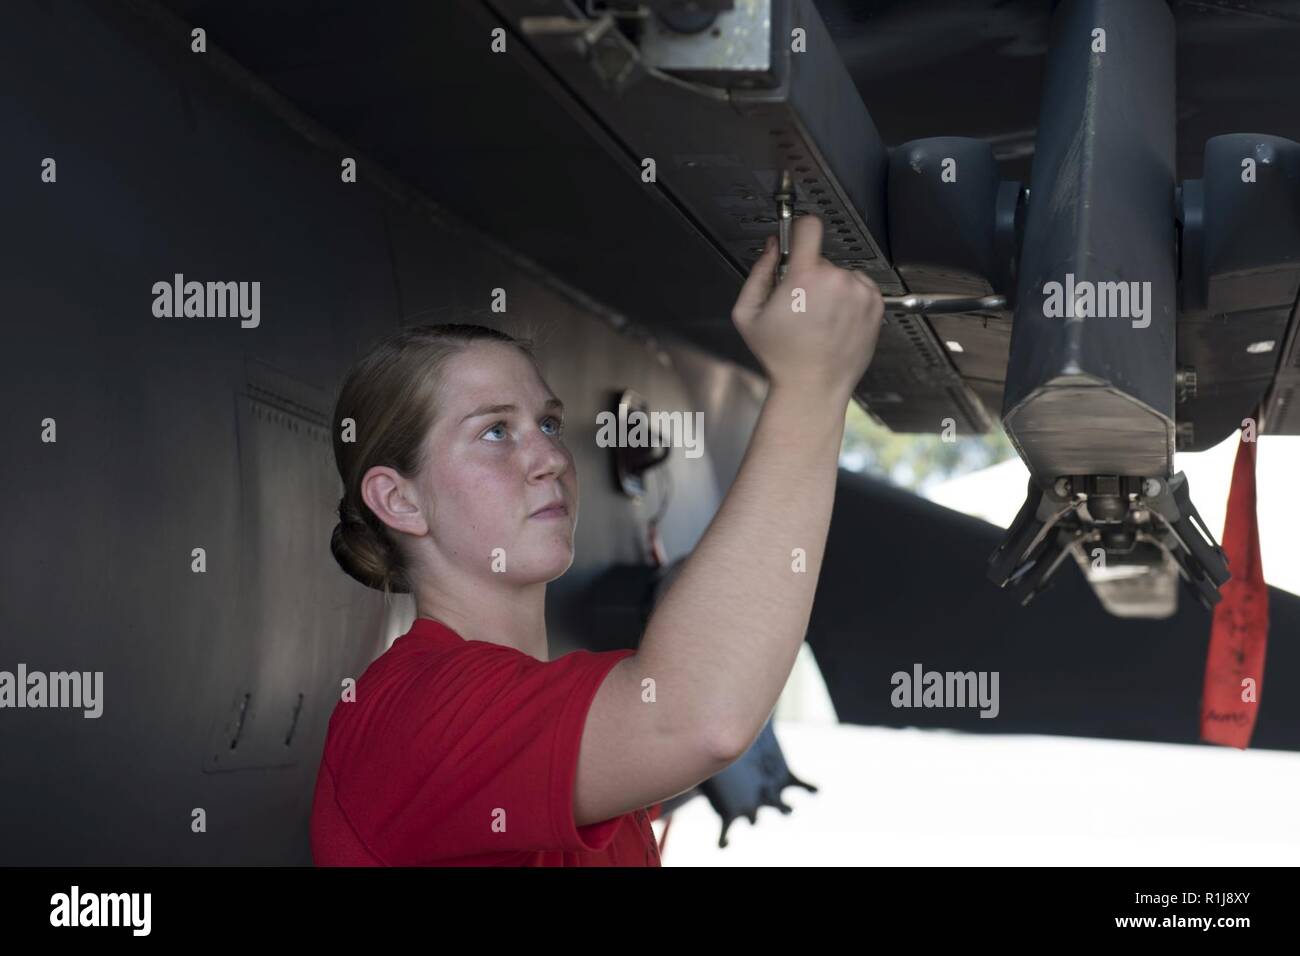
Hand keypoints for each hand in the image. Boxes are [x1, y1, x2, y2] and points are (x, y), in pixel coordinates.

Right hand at [729, 215, 882, 401]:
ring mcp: (860, 294)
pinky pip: (859, 288)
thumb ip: (758, 272)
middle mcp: (837, 282)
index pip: (809, 226)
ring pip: (841, 274)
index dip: (799, 229)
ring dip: (831, 288)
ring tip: (818, 318)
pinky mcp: (875, 306)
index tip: (797, 235)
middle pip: (821, 258)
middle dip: (809, 273)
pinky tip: (834, 321)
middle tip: (799, 303)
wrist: (813, 387)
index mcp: (805, 279)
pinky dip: (848, 299)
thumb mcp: (747, 314)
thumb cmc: (781, 357)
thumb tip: (773, 247)